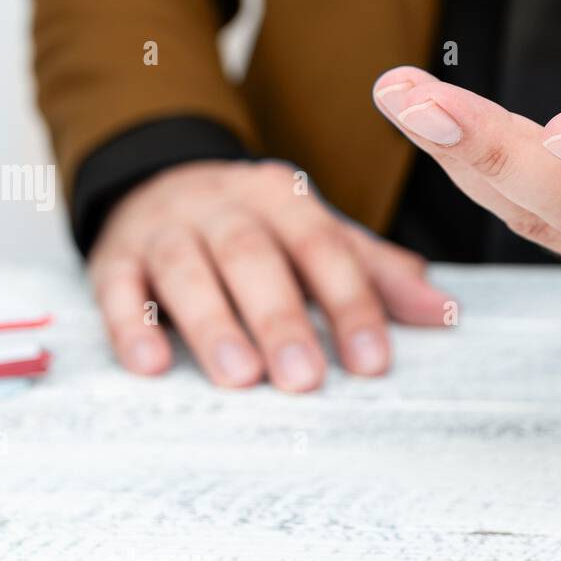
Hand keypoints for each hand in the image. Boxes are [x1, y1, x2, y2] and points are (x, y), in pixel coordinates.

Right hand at [88, 160, 453, 389]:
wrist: (162, 180)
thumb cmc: (257, 226)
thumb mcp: (317, 235)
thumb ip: (376, 272)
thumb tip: (444, 312)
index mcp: (284, 197)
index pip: (324, 247)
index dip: (351, 303)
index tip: (373, 362)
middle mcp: (225, 204)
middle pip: (255, 256)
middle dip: (282, 318)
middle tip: (306, 380)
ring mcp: (167, 227)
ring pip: (189, 269)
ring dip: (214, 323)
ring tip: (240, 379)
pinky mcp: (115, 254)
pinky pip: (118, 285)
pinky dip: (132, 322)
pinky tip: (150, 364)